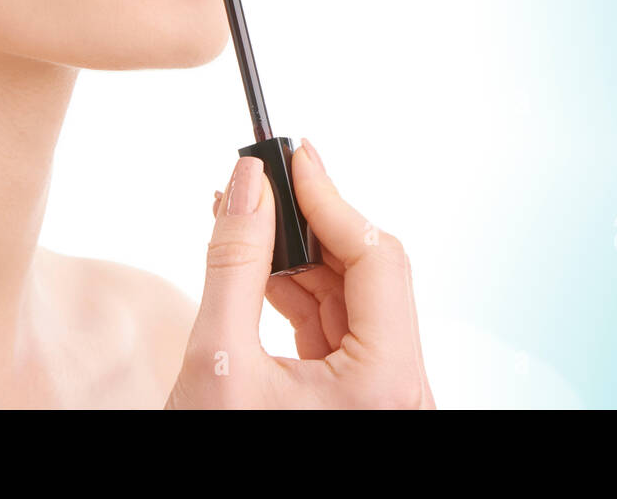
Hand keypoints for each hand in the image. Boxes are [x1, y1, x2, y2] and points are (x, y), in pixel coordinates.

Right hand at [165, 138, 433, 408]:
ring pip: (349, 298)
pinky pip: (334, 328)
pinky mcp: (357, 398)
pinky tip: (255, 268)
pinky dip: (294, 294)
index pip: (376, 257)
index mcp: (387, 384)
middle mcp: (399, 388)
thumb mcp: (218, 364)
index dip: (331, 198)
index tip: (292, 155)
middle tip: (260, 180)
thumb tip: (247, 184)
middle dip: (308, 225)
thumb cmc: (217, 461)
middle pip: (366, 274)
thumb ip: (235, 266)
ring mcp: (381, 395)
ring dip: (295, 257)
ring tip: (241, 221)